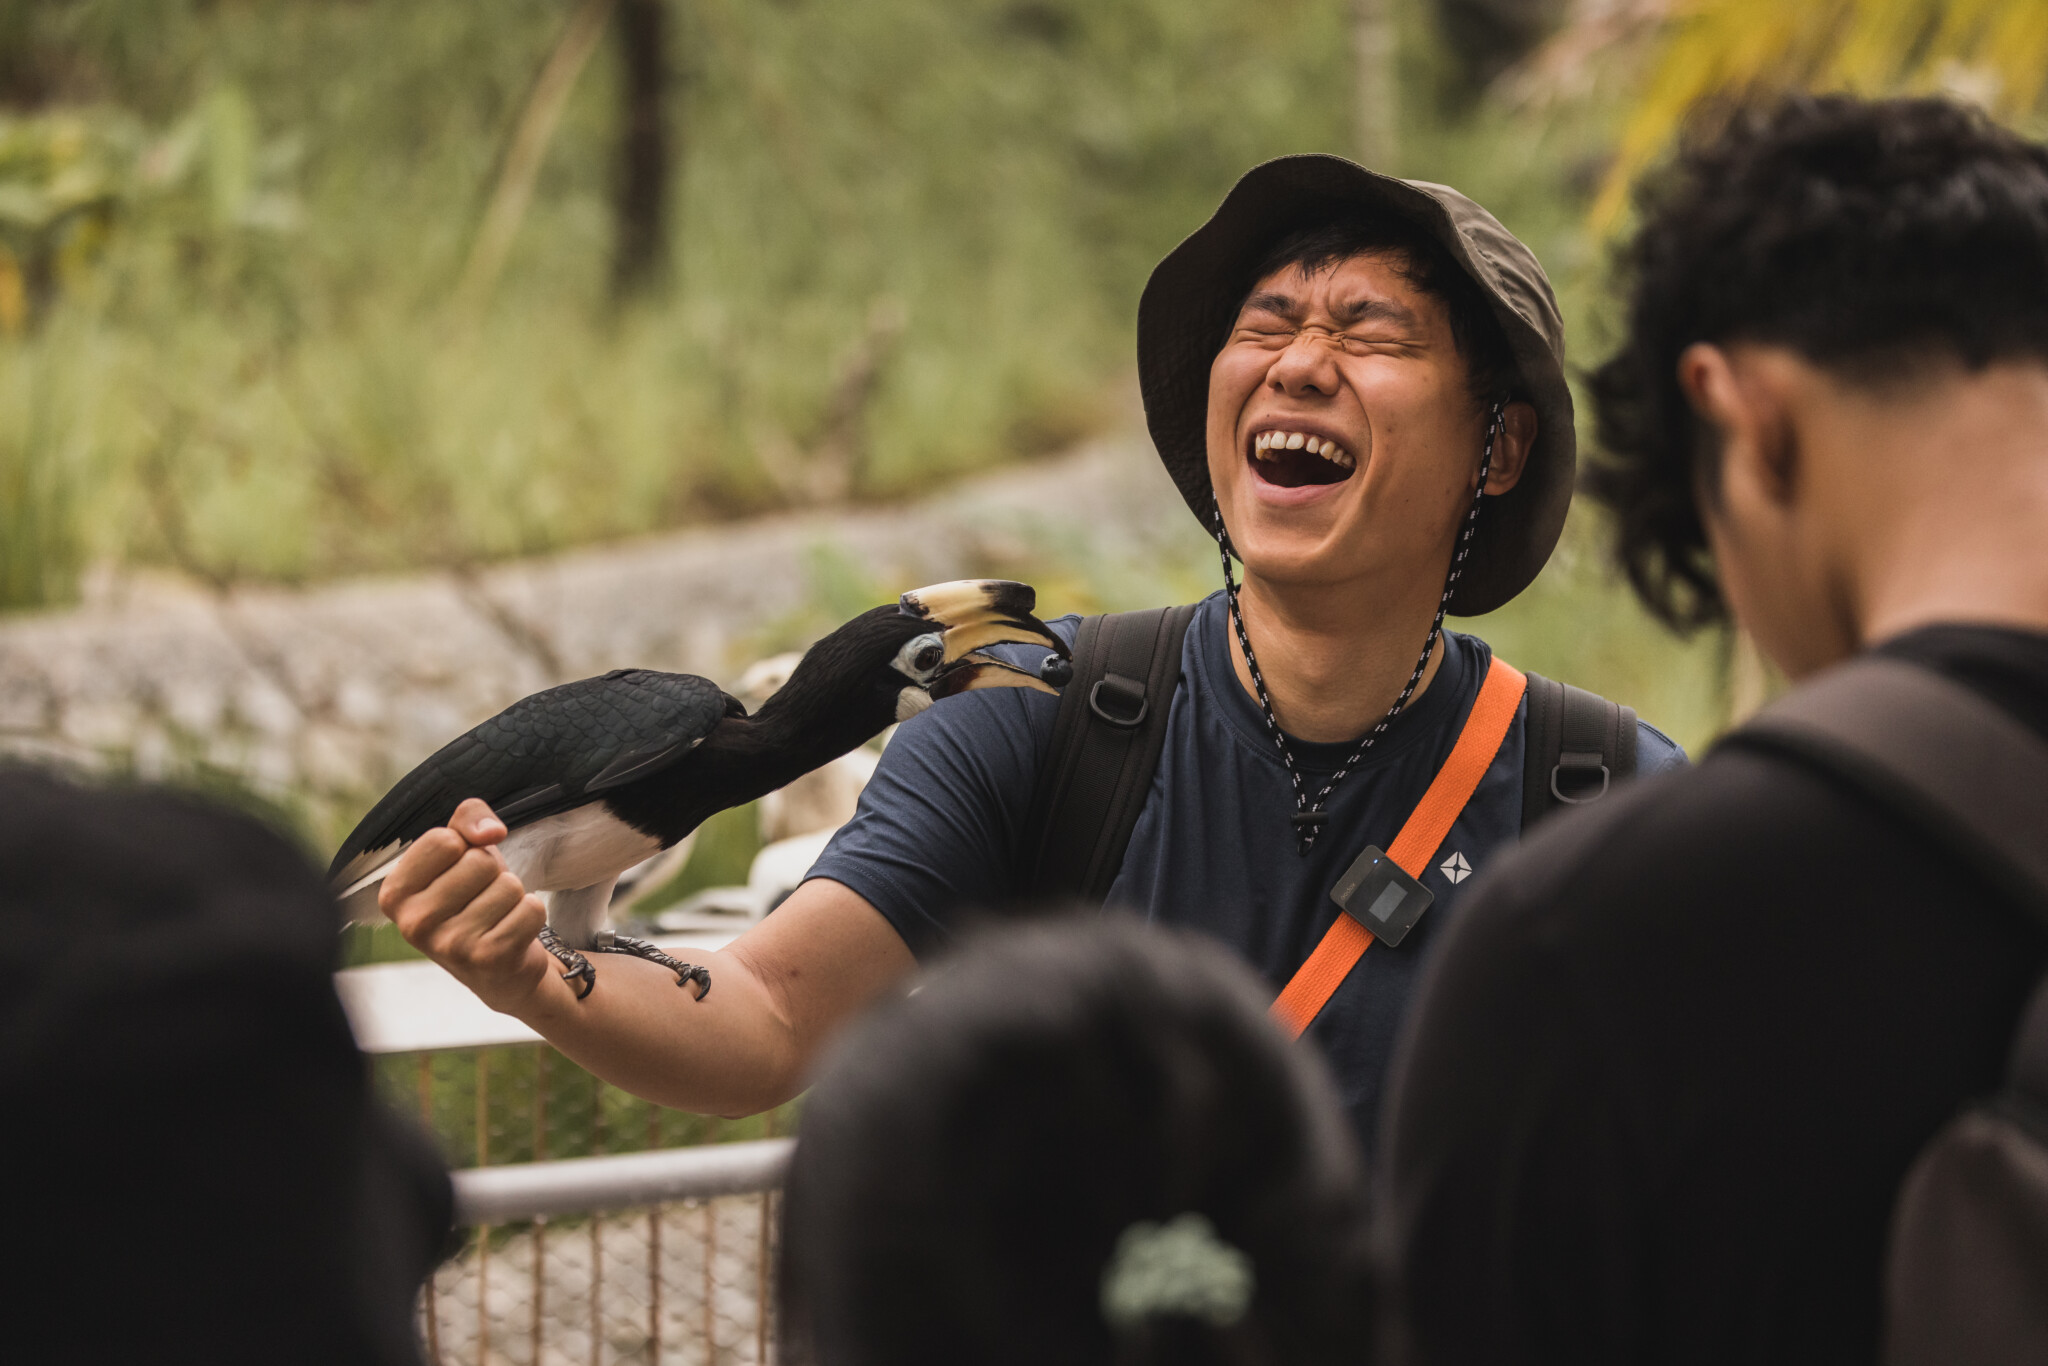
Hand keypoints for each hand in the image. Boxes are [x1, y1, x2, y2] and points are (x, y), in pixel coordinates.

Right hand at [381, 798, 553, 1012]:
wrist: (497, 968)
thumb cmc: (473, 899)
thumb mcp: (461, 852)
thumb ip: (467, 818)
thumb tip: (491, 832)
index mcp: (394, 893)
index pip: (444, 840)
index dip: (465, 848)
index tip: (458, 873)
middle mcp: (414, 923)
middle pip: (479, 861)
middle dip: (491, 873)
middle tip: (481, 899)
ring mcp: (451, 945)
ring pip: (508, 885)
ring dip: (512, 896)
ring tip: (496, 917)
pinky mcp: (489, 958)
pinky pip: (531, 908)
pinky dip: (531, 913)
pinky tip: (513, 932)